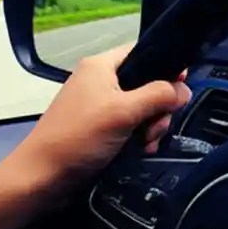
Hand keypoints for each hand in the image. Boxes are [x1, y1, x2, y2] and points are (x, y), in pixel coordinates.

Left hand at [2, 43, 190, 197]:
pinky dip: (139, 137)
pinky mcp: (100, 129)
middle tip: (156, 127)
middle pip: (147, 83)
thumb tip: (185, 90)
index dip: (165, 65)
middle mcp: (101, 81)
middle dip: (159, 106)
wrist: (42, 177)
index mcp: (102, 65)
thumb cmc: (81, 136)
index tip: (181, 85)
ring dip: (151, 126)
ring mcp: (100, 106)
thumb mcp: (124, 111)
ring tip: (146, 144)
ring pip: (142, 108)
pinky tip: (142, 151)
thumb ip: (159, 95)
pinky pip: (130, 126)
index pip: (142, 51)